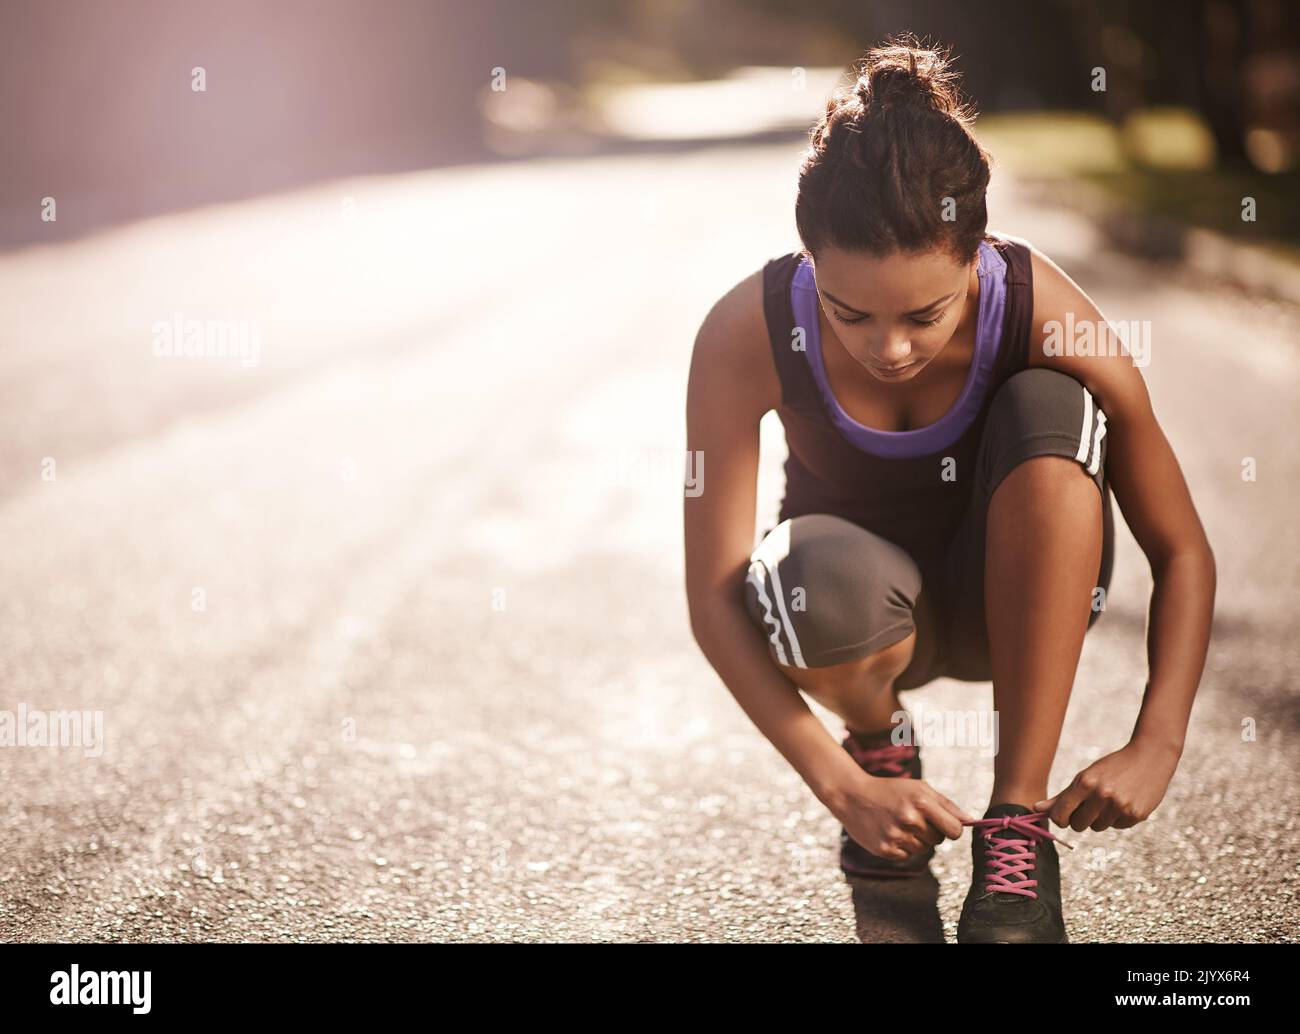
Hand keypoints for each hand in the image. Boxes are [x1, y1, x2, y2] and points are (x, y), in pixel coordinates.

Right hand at [828, 769, 974, 861]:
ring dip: (916, 839)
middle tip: (912, 818)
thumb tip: (970, 821)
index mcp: (921, 801)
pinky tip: (889, 831)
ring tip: (898, 823)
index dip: (952, 829)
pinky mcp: (886, 850)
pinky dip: (902, 846)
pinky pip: (907, 855)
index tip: (945, 825)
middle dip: (931, 831)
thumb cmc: (890, 790)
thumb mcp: (918, 788)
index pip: (955, 830)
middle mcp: (910, 819)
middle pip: (938, 840)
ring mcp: (897, 836)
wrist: (852, 795)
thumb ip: (946, 804)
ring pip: (923, 849)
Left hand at [1034, 738, 1180, 831]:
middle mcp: (1102, 795)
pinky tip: (1125, 802)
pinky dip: (1118, 819)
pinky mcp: (1136, 815)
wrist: (1150, 757)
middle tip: (1088, 806)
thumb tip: (1035, 808)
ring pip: (1098, 827)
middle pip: (1078, 825)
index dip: (1059, 818)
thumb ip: (1061, 796)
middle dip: (1079, 819)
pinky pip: (1117, 827)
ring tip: (1109, 800)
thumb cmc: (1111, 767)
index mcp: (1085, 782)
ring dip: (1100, 818)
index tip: (1062, 816)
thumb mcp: (1085, 776)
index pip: (1060, 815)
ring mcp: (1120, 806)